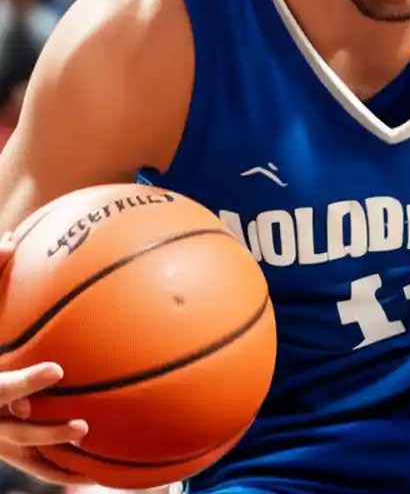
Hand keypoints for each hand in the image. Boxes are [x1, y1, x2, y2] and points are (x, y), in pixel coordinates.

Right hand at [0, 234, 92, 484]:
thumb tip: (12, 239)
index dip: (25, 383)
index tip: (58, 370)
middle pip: (12, 434)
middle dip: (47, 434)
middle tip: (85, 426)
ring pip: (24, 457)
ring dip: (59, 457)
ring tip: (98, 449)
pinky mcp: (1, 448)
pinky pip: (33, 464)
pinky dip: (62, 468)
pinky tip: (101, 466)